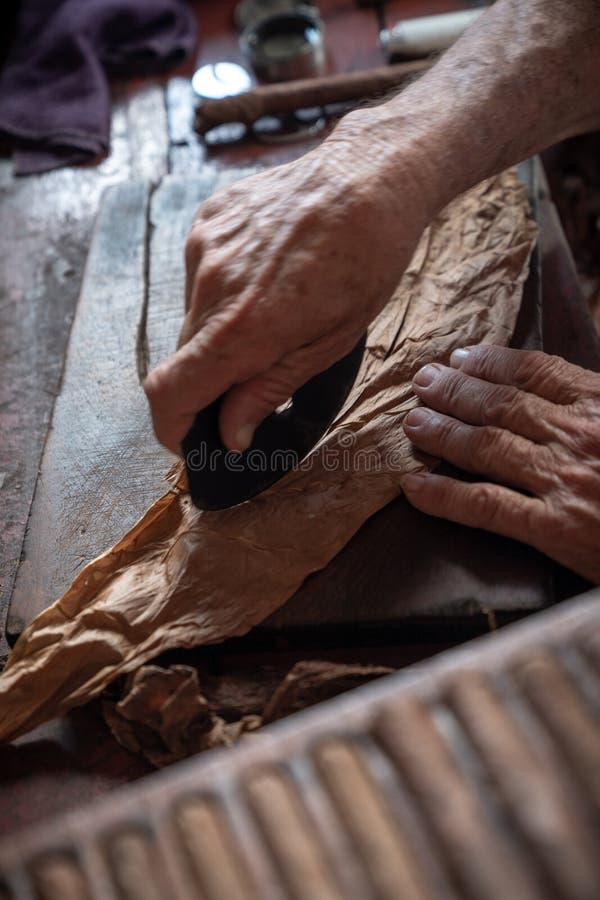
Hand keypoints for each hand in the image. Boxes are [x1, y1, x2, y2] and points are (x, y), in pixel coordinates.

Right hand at [144, 117, 431, 453]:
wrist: (369, 176)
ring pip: (194, 312)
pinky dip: (224, 285)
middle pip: (185, 354)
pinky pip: (201, 272)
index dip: (170, 425)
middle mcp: (211, 286)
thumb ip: (268, 389)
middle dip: (210, 375)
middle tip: (254, 369)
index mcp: (243, 327)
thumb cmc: (364, 263)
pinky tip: (267, 268)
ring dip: (220, 326)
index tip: (184, 437)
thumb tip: (231, 433)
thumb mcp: (329, 344)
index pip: (170, 390)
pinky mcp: (208, 219)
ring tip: (274, 302)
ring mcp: (205, 247)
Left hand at [402, 345, 599, 582]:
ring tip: (412, 422)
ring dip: (443, 432)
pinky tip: (416, 487)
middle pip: (502, 403)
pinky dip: (445, 496)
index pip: (538, 371)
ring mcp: (566, 481)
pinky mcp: (558, 529)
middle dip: (455, 390)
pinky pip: (488, 507)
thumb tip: (562, 390)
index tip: (462, 356)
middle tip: (421, 382)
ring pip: (487, 446)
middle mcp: (581, 434)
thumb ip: (593, 402)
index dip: (492, 361)